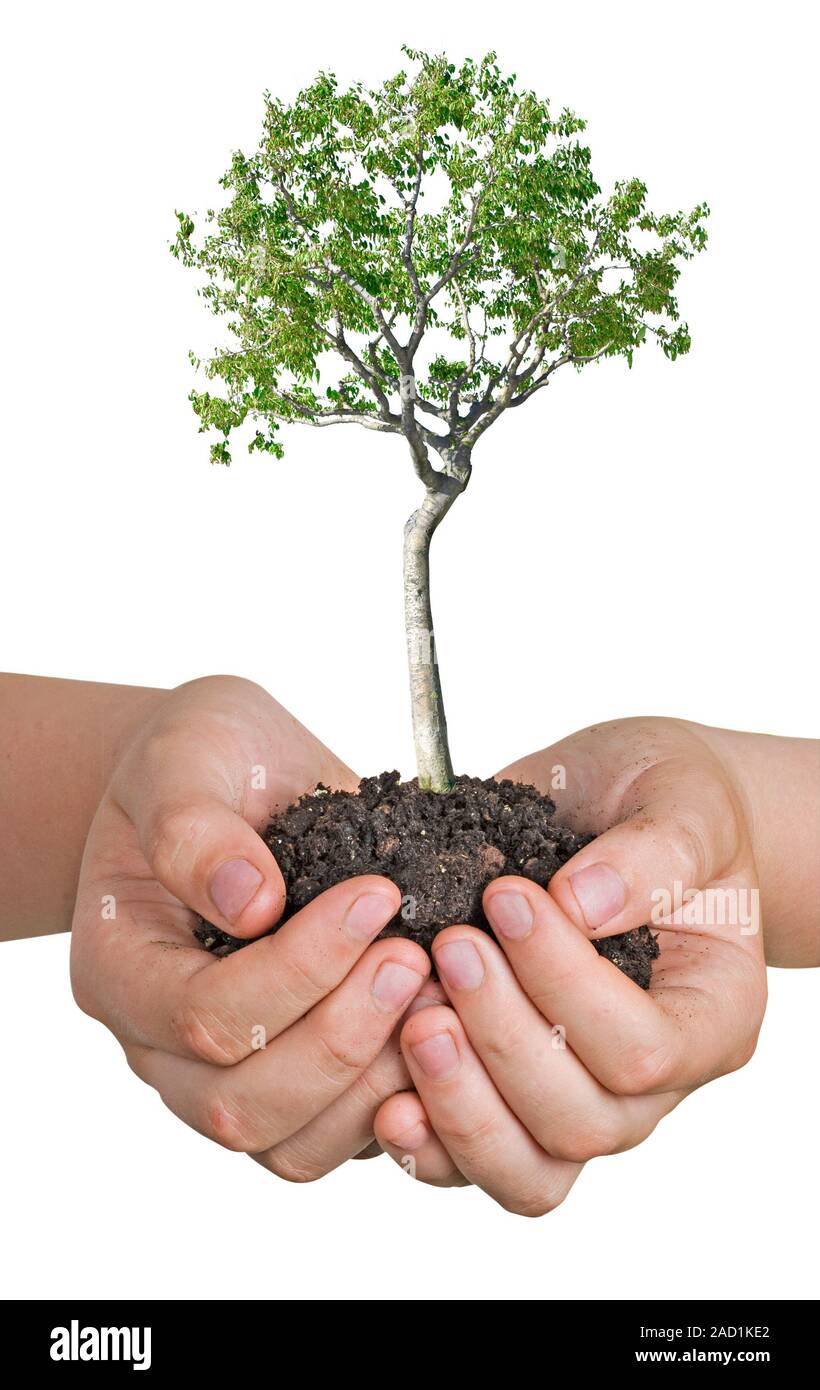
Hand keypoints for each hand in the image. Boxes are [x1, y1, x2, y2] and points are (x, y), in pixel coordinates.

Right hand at [71, 675, 429, 1179]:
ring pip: (295, 1145)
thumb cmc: (203, 760)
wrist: (233, 778)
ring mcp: (229, 1076)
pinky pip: (343, 1140)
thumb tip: (251, 902)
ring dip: (378, 1080)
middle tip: (416, 958)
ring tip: (440, 995)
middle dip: (343, 1036)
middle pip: (242, 1103)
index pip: (201, 1015)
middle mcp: (162, 1047)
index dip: (296, 969)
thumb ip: (195, 826)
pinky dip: (403, 1101)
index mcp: (121, 970)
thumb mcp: (187, 755)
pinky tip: (448, 1028)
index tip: (375, 896)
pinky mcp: (298, 1086)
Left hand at [373, 717, 766, 1213]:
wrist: (612, 804)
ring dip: (459, 1102)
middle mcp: (652, 1083)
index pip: (643, 1050)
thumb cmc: (659, 800)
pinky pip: (469, 1165)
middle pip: (579, 1121)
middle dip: (502, 1039)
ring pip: (527, 1170)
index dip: (565, 984)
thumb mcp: (680, 799)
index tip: (505, 897)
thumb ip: (653, 852)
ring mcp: (577, 1101)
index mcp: (711, 1015)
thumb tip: (581, 903)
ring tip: (413, 1020)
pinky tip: (384, 1099)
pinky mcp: (506, 1100)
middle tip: (450, 949)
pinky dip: (424, 1146)